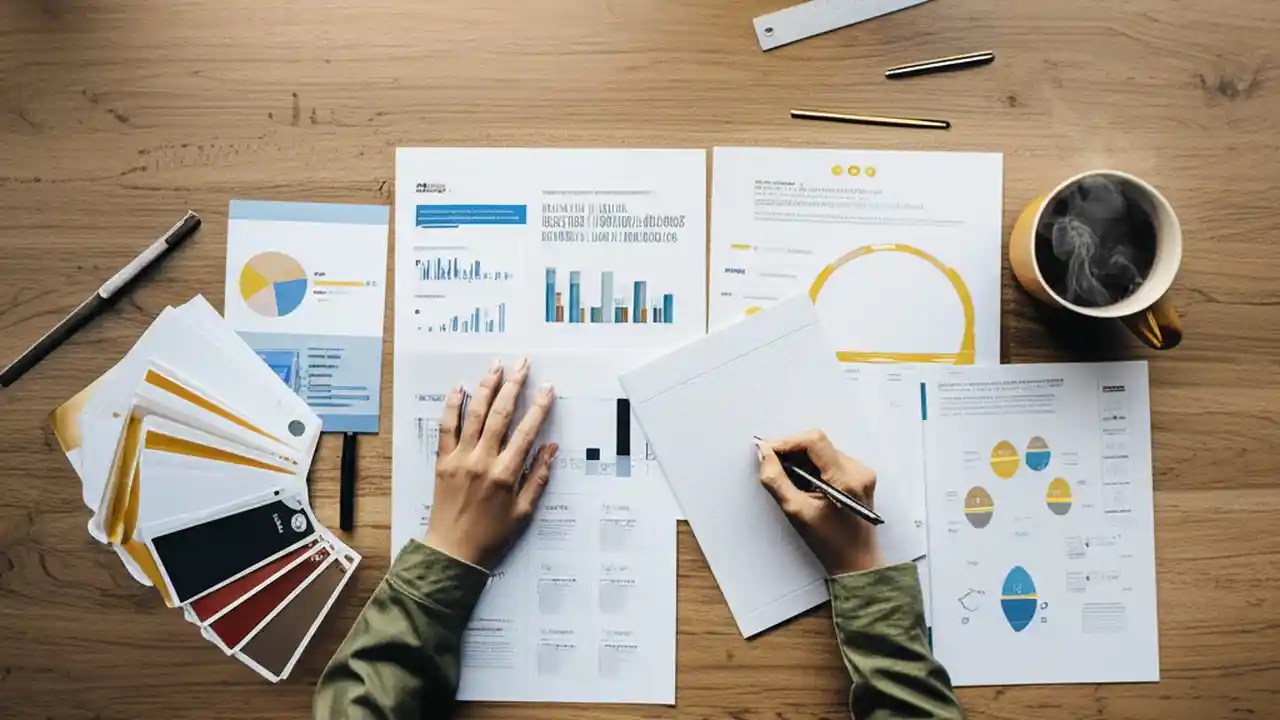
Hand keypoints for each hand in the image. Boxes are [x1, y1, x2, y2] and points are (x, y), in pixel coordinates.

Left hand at [425, 358, 557, 568]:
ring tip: (496, 366)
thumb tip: (551, 448)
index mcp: (505, 474)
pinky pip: (446, 428)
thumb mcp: (523, 512)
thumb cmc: (491, 536)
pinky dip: (452, 406)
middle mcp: (482, 461)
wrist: (452, 552)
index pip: (526, 432)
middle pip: (500, 415)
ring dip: (486, 387)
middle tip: (522, 364)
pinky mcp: (442, 461)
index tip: (547, 388)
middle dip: (514, 386)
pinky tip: (460, 388)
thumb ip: (537, 477)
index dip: (539, 407)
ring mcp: (460, 459)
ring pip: (475, 415)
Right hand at [757, 429, 882, 575]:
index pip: (814, 441)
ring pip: (823, 451)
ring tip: (791, 480)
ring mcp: (862, 472)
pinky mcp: (859, 475)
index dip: (787, 442)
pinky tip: (806, 483)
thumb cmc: (830, 543)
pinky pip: (830, 460)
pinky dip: (813, 466)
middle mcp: (858, 471)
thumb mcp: (796, 511)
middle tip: (774, 465)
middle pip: (818, 444)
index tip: (768, 450)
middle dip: (792, 451)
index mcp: (846, 479)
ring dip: (802, 460)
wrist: (856, 561)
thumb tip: (764, 454)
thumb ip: (776, 480)